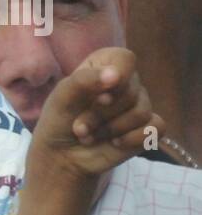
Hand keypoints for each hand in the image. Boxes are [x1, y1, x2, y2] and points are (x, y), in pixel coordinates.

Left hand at [31, 47, 162, 178]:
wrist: (61, 155)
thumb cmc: (59, 120)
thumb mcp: (61, 98)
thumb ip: (83, 81)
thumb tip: (114, 75)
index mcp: (105, 66)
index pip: (125, 60)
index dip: (115, 78)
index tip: (97, 97)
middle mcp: (126, 83)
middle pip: (130, 92)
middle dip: (100, 114)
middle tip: (79, 126)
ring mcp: (139, 105)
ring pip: (141, 112)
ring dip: (110, 129)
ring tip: (89, 136)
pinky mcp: (147, 128)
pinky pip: (156, 128)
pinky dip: (132, 139)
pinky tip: (114, 143)